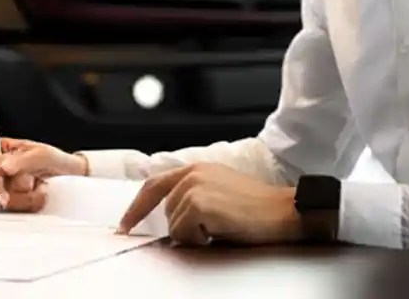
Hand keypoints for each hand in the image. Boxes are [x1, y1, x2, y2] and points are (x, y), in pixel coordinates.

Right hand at [0, 137, 88, 212]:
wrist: (69, 175)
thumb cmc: (53, 159)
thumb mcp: (41, 154)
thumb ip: (22, 160)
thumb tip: (2, 167)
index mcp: (0, 149)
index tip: (0, 176)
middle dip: (7, 187)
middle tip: (27, 185)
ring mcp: (2, 185)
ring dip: (21, 196)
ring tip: (39, 187)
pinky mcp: (10, 200)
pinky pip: (9, 208)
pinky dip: (26, 203)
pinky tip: (37, 196)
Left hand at [117, 163, 303, 245]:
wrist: (283, 212)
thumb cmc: (258, 208)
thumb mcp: (221, 192)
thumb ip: (194, 196)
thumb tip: (174, 220)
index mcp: (197, 168)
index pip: (154, 185)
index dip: (136, 207)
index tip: (124, 225)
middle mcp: (192, 173)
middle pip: (165, 211)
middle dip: (182, 228)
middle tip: (210, 232)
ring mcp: (194, 187)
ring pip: (173, 225)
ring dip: (193, 234)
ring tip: (220, 228)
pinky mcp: (199, 204)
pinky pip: (183, 233)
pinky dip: (199, 240)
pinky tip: (219, 232)